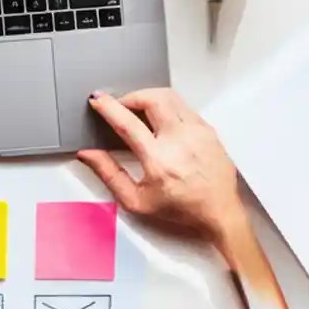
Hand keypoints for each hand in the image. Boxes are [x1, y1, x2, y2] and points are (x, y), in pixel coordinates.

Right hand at [78, 89, 244, 245]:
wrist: (219, 212)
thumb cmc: (181, 208)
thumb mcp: (136, 200)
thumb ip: (108, 174)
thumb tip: (88, 154)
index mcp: (159, 160)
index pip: (128, 123)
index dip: (108, 107)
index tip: (97, 100)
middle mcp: (180, 141)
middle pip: (152, 98)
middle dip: (131, 96)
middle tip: (121, 104)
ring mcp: (197, 132)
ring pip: (170, 96)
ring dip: (149, 97)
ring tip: (139, 108)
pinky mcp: (208, 129)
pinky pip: (184, 106)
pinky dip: (168, 107)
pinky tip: (162, 120)